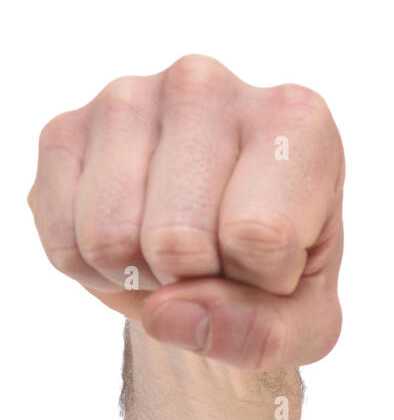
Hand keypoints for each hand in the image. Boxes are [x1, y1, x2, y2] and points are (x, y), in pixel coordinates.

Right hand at [26, 53, 344, 369]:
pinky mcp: (64, 131)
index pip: (261, 235)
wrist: (215, 263)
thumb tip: (169, 312)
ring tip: (172, 255)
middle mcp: (209, 85)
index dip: (261, 284)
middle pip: (179, 239)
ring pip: (111, 238)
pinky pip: (64, 242)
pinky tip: (129, 243)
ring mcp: (128, 97)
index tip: (274, 265)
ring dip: (140, 278)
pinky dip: (93, 272)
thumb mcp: (305, 325)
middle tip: (213, 263)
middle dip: (194, 282)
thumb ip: (264, 334)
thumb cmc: (277, 279)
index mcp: (296, 120)